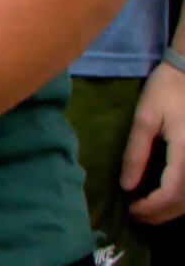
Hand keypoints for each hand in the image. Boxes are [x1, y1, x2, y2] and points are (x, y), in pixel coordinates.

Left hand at [124, 59, 184, 223]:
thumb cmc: (166, 91)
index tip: (132, 209)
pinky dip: (182, 199)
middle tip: (136, 214)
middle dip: (161, 213)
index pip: (171, 193)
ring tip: (147, 210)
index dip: (152, 208)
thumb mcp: (145, 118)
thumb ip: (135, 153)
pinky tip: (165, 198)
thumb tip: (126, 186)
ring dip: (172, 210)